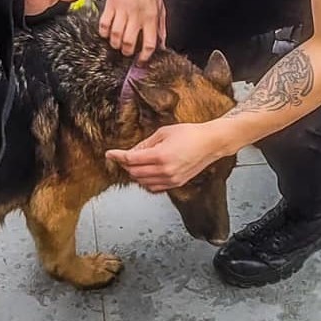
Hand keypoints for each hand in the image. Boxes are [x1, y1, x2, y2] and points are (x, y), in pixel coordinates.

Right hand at [98, 0, 165, 62]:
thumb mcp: (160, 6)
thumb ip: (161, 26)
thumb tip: (162, 44)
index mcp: (151, 16)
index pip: (149, 44)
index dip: (144, 57)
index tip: (141, 60)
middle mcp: (137, 15)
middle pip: (129, 43)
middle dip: (127, 52)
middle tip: (127, 52)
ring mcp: (122, 10)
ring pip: (115, 36)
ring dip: (115, 44)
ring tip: (117, 44)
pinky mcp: (110, 5)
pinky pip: (104, 24)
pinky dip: (103, 33)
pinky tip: (107, 33)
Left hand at [106, 122, 228, 191]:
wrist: (210, 143)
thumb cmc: (190, 134)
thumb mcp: (163, 132)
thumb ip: (145, 144)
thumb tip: (132, 152)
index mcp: (160, 156)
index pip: (131, 159)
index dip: (117, 156)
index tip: (110, 153)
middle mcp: (165, 170)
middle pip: (134, 172)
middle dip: (125, 164)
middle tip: (122, 156)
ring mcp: (171, 179)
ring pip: (142, 182)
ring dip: (135, 174)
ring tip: (135, 163)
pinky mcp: (176, 184)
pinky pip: (153, 187)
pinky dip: (145, 181)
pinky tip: (146, 172)